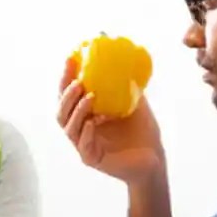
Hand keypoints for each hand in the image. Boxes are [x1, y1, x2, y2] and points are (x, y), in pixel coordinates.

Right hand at [58, 58, 164, 184]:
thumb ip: (125, 84)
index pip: (69, 95)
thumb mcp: (134, 102)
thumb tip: (123, 56)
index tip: (70, 59)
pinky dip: (86, 132)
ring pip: (69, 128)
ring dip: (77, 111)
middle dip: (66, 95)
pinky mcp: (92, 159)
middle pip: (62, 111)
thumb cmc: (142, 132)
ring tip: (90, 97)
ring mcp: (84, 145)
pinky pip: (83, 145)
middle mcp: (80, 129)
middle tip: (78, 82)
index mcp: (86, 114)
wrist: (154, 158)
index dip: (66, 78)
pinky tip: (93, 122)